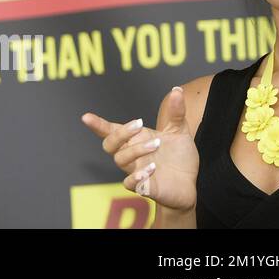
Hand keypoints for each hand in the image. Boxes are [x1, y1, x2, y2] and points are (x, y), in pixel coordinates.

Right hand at [82, 86, 197, 212]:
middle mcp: (131, 154)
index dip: (97, 124)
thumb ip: (176, 112)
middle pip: (109, 144)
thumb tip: (177, 90)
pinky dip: (137, 176)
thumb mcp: (179, 131)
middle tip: (139, 124)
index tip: (86, 117)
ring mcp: (135, 171)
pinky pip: (130, 184)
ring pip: (120, 160)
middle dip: (120, 133)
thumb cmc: (179, 157)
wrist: (191, 184)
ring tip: (156, 146)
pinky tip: (151, 168)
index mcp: (135, 139)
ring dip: (135, 151)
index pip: (111, 130)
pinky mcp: (144, 188)